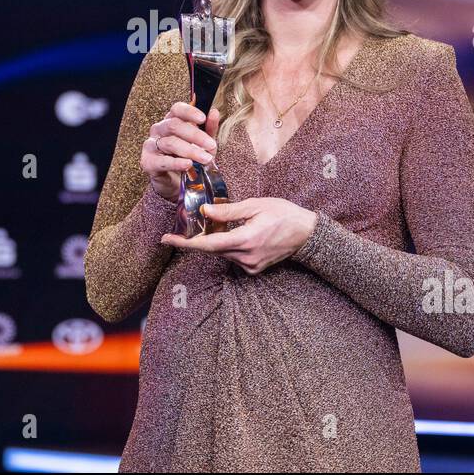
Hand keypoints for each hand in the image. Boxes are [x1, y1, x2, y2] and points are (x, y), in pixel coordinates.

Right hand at [140, 102, 219, 203]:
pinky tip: (188, 164)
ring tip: (205, 158)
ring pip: (170, 142)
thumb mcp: (203, 144)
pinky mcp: (148, 162)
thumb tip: (214, 112)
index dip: (189, 112)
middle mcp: (159, 129)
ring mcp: (151, 145)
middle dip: (195, 135)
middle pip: (174, 125)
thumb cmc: (188, 158)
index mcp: (171, 120)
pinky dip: (177, 163)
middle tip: (211, 145)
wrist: (176, 183)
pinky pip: (163, 160)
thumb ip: (208, 129)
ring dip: (190, 151)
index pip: (177, 109)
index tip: (203, 119)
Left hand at [161, 197, 318, 274]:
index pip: (207, 244)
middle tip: (181, 230)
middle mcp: (246, 257)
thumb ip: (228, 211)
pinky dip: (227, 246)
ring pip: (221, 253)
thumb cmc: (283, 214)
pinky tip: (232, 234)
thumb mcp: (255, 205)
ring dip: (213, 241)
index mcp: (245, 240)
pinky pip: (232, 257)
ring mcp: (250, 266)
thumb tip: (204, 212)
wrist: (307, 234)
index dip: (185, 243)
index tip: (166, 239)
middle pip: (212, 250)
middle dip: (197, 240)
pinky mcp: (254, 269)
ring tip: (213, 226)